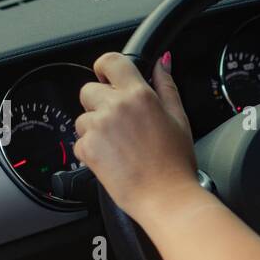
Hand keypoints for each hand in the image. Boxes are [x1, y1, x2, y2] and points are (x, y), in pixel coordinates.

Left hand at [74, 51, 200, 223]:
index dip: (104, 67)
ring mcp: (99, 127)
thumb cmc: (175, 164)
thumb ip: (167, 86)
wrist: (166, 197)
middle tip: (118, 125)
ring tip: (118, 148)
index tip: (105, 76)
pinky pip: (80, 142)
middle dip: (98, 104)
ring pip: (83, 118)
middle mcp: (116, 106)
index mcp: (140, 95)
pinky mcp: (88, 148)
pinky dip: (91, 151)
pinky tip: (112, 161)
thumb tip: (162, 62)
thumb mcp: (179, 119)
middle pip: (89, 90)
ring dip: (94, 130)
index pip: (111, 61)